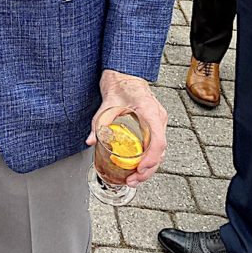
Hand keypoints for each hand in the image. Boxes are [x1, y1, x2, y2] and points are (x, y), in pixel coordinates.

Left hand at [86, 70, 166, 185]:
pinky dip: (148, 157)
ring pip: (160, 150)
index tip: (140, 169)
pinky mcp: (154, 123)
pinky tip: (137, 166)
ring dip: (149, 166)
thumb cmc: (119, 83)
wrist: (125, 72)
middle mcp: (158, 117)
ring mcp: (158, 120)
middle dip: (148, 169)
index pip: (158, 141)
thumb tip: (91, 140)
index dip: (151, 159)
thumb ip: (99, 122)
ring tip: (134, 178)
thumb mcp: (107, 103)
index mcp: (150, 111)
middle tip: (133, 180)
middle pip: (161, 151)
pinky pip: (155, 144)